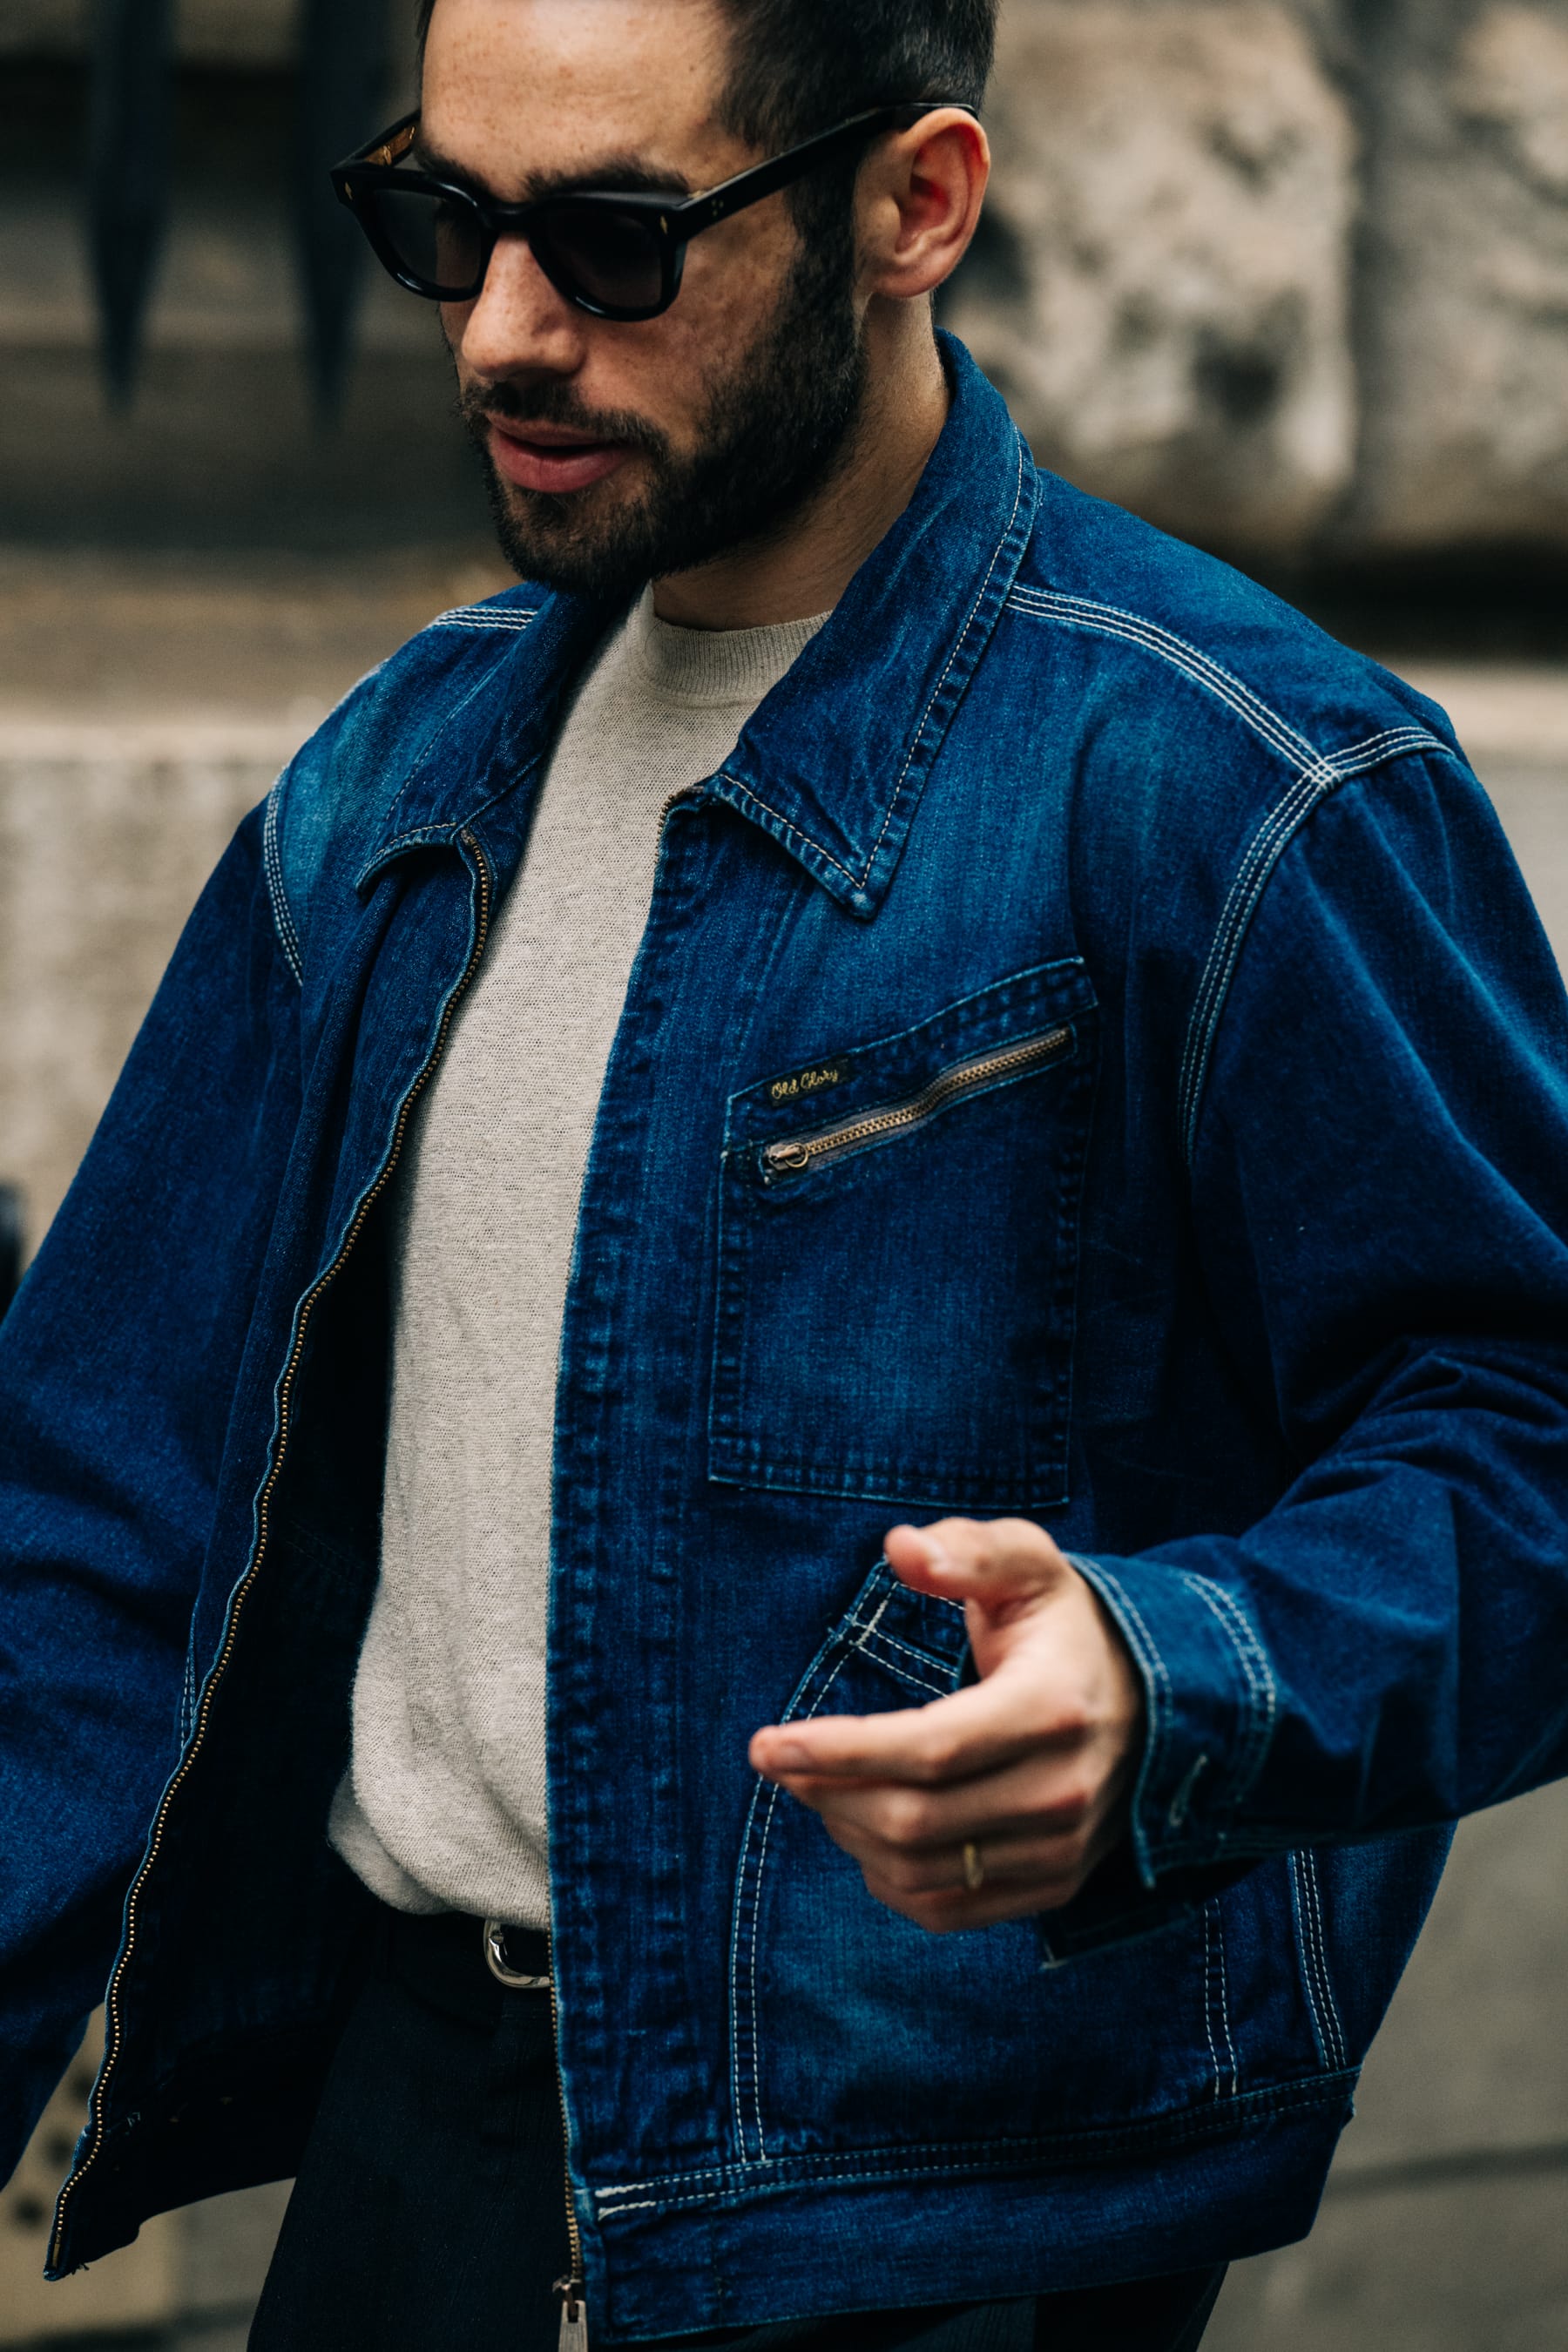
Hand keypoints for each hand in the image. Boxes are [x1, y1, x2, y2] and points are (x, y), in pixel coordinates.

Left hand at [748, 1518, 1144, 1932]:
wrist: (1151, 1697)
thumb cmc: (1064, 1623)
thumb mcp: (1027, 1564)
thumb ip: (966, 1551)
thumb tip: (900, 1548)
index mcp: (1053, 1708)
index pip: (929, 1748)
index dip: (839, 1751)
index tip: (766, 1744)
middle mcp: (1064, 1790)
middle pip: (915, 1818)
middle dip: (827, 1792)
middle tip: (779, 1761)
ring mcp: (1062, 1847)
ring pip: (923, 1870)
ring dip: (849, 1835)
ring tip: (819, 1787)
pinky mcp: (1054, 1884)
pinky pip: (949, 1908)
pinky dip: (889, 1881)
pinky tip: (862, 1834)